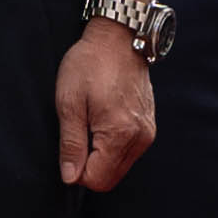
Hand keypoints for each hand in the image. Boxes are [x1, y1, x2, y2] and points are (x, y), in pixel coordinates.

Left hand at [59, 21, 157, 192]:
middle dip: (89, 166)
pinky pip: (128, 152)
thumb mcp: (69, 103)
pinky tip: (103, 119)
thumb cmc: (90, 64)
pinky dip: (112, 146)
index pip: (97, 180)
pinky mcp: (149, 126)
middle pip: (110, 178)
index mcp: (119, 133)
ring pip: (119, 167)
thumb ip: (71, 145)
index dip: (76, 170)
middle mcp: (140, 138)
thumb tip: (70, 177)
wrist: (119, 38)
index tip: (70, 145)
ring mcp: (147, 132)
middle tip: (78, 133)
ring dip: (101, 156)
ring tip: (91, 122)